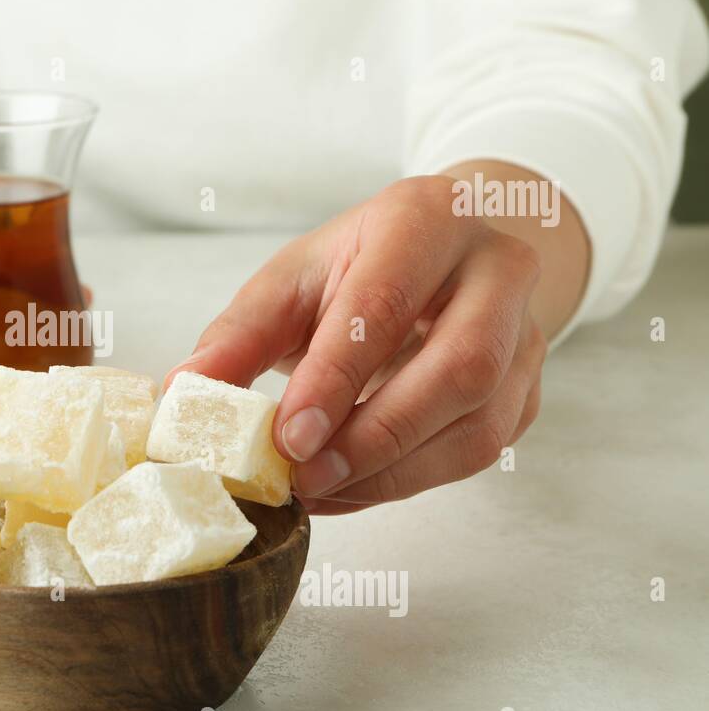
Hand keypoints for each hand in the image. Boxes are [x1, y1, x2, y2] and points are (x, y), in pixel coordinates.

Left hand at [169, 168, 585, 513]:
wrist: (447, 259)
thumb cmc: (360, 266)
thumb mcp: (292, 280)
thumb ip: (239, 334)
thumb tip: (184, 393)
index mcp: (427, 220)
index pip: (387, 303)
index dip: (336, 378)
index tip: (287, 437)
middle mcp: (496, 272)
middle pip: (459, 367)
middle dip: (375, 435)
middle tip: (305, 477)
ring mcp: (526, 335)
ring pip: (478, 423)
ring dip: (392, 472)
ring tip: (319, 489)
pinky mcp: (528, 392)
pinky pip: (478, 453)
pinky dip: (406, 482)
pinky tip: (349, 488)